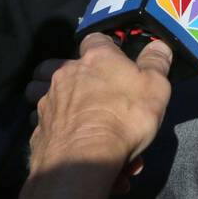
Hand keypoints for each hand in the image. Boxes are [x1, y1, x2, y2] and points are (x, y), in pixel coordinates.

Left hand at [29, 33, 173, 181]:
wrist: (84, 159)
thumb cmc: (125, 117)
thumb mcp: (155, 87)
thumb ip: (156, 63)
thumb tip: (159, 45)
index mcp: (96, 59)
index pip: (95, 40)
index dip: (105, 49)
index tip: (114, 61)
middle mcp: (66, 74)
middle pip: (63, 65)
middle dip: (75, 76)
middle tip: (93, 95)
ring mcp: (48, 101)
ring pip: (44, 93)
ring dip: (57, 101)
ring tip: (74, 117)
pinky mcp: (38, 129)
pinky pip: (46, 124)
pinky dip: (56, 130)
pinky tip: (69, 142)